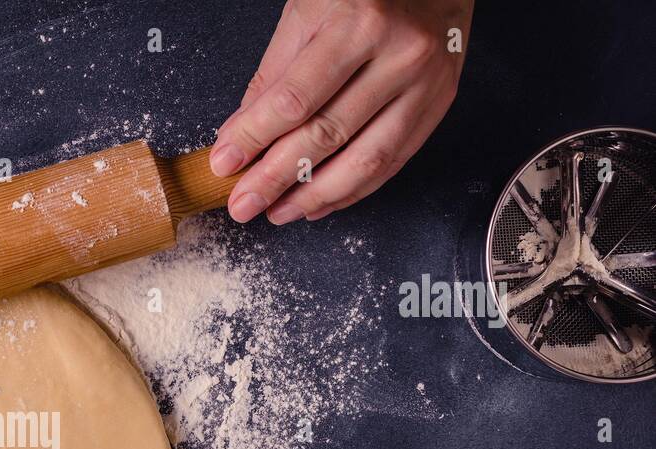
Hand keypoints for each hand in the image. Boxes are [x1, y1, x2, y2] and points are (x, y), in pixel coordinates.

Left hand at [211, 0, 472, 224]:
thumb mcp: (308, 11)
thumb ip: (274, 75)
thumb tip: (239, 136)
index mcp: (359, 23)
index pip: (295, 98)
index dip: (254, 138)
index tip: (224, 163)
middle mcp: (399, 54)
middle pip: (327, 134)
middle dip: (276, 178)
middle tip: (244, 204)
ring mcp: (426, 83)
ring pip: (365, 160)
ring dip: (314, 196)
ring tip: (278, 212)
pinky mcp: (439, 104)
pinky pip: (392, 163)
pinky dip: (351, 191)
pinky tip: (318, 203)